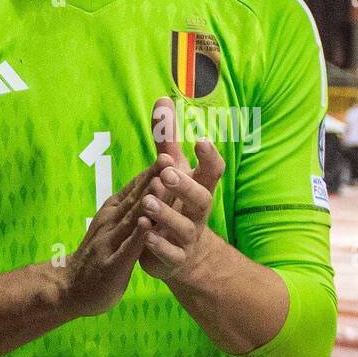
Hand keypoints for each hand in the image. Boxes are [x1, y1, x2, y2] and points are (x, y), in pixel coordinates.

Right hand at [62, 161, 160, 316]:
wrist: (68, 288)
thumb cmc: (95, 257)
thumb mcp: (109, 226)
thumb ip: (125, 206)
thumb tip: (144, 182)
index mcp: (111, 213)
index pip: (134, 190)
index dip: (150, 172)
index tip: (167, 153)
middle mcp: (109, 224)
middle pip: (135, 199)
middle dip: (153, 179)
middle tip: (169, 158)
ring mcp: (109, 243)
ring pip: (132, 219)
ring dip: (147, 201)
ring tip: (162, 183)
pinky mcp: (112, 265)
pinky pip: (127, 248)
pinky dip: (137, 236)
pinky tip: (147, 225)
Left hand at [139, 97, 226, 280]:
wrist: (180, 254)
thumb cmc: (176, 203)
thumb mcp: (172, 170)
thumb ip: (166, 139)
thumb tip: (162, 98)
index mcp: (200, 188)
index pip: (212, 171)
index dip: (209, 157)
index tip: (201, 140)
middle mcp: (198, 212)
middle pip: (201, 198)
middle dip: (185, 184)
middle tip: (166, 171)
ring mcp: (188, 236)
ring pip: (184, 226)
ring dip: (167, 214)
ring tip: (148, 201)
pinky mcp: (174, 258)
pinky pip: (170, 252)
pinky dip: (158, 243)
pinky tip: (145, 234)